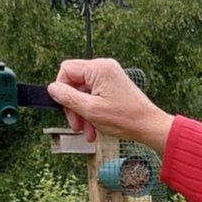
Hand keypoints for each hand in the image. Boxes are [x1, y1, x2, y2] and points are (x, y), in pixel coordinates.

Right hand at [47, 59, 173, 151]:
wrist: (150, 126)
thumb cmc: (125, 118)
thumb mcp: (90, 110)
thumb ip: (68, 98)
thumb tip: (52, 88)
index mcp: (98, 69)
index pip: (66, 70)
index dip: (61, 89)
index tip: (64, 108)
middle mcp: (104, 68)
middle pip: (75, 83)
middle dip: (73, 107)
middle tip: (76, 126)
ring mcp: (110, 77)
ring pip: (84, 93)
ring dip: (83, 114)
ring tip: (88, 133)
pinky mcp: (113, 87)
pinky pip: (94, 97)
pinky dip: (92, 112)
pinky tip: (94, 129)